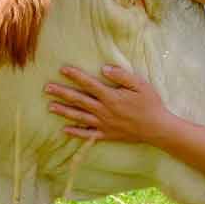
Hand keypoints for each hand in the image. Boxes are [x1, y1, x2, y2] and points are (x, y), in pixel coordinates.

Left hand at [45, 65, 170, 141]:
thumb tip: (104, 68)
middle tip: (47, 88)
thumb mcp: (140, 85)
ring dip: (64, 111)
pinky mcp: (106, 135)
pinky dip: (75, 133)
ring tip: (50, 106)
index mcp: (111, 97)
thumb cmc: (150, 104)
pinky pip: (87, 135)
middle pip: (79, 100)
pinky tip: (64, 130)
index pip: (89, 84)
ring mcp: (104, 124)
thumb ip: (122, 75)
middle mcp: (104, 111)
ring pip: (79, 117)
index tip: (62, 69)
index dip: (75, 76)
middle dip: (62, 93)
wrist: (157, 128)